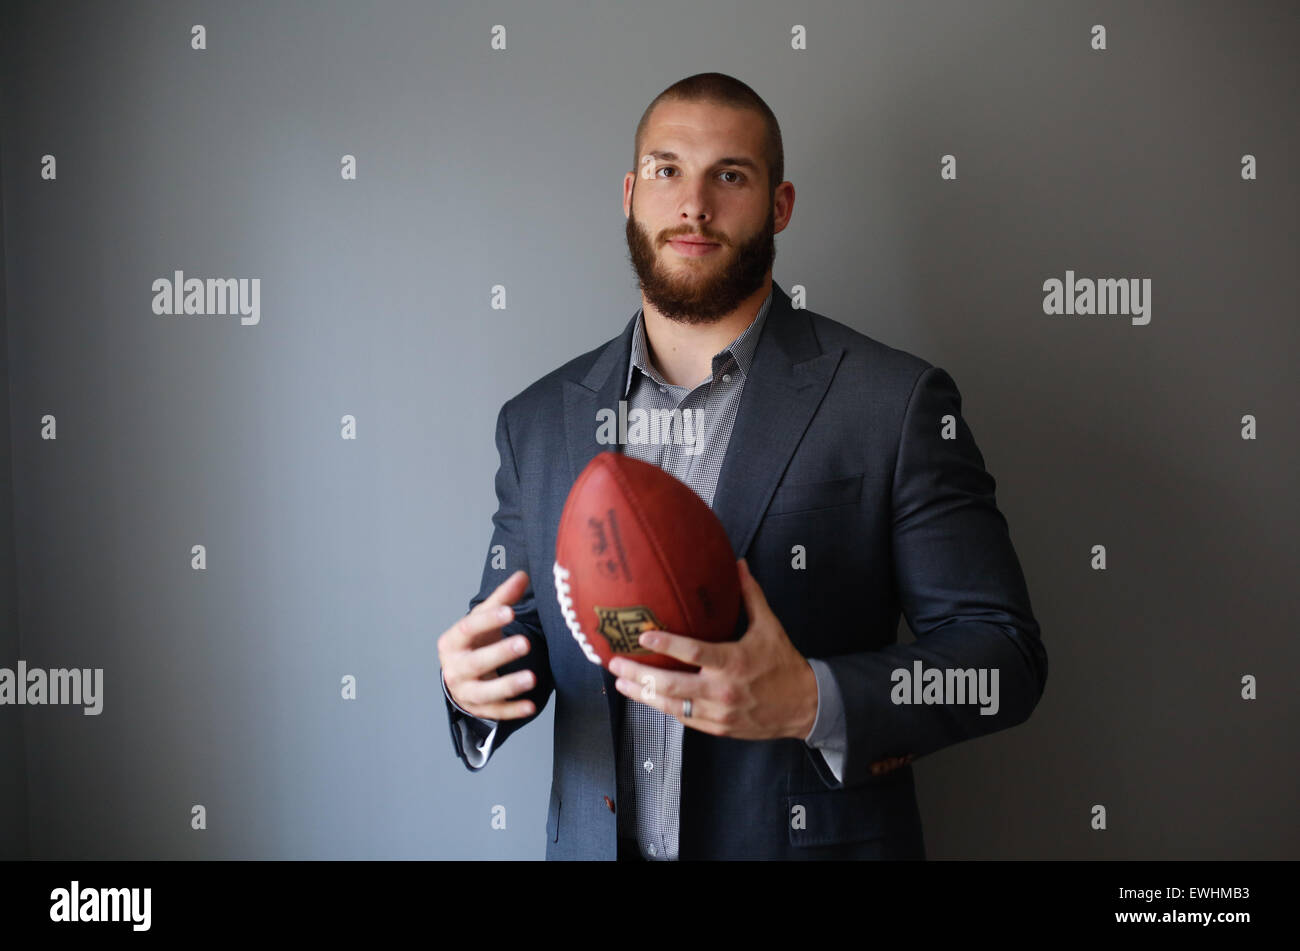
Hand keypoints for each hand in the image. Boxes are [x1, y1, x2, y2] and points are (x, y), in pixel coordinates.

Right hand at [438, 570, 537, 719]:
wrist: (459, 674)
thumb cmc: (473, 641)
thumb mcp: (482, 620)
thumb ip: (502, 599)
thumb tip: (522, 575)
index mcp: (452, 641)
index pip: (468, 629)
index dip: (488, 620)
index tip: (510, 611)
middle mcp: (454, 668)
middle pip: (475, 662)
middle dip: (500, 653)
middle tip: (524, 643)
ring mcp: (465, 691)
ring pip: (484, 692)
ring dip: (508, 686)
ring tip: (531, 678)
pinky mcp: (478, 709)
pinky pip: (496, 712)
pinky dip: (513, 710)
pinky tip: (530, 706)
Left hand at [609, 558, 818, 740]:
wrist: (803, 706)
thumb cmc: (783, 664)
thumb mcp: (769, 626)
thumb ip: (750, 595)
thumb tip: (739, 564)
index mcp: (733, 662)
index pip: (694, 652)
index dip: (667, 643)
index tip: (643, 634)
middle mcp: (722, 690)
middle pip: (671, 684)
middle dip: (639, 673)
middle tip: (616, 663)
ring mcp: (718, 712)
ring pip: (671, 705)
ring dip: (642, 694)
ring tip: (621, 682)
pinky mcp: (716, 728)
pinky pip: (683, 717)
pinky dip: (662, 707)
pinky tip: (646, 697)